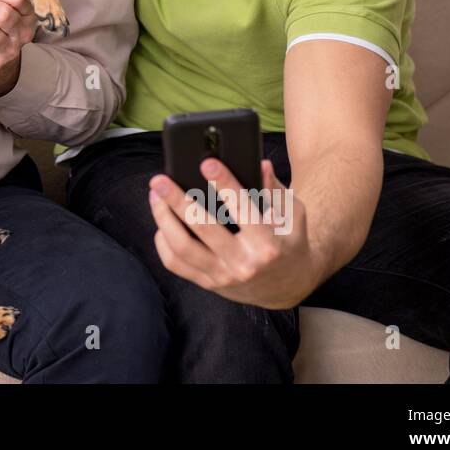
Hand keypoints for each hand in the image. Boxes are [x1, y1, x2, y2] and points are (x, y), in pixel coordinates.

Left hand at [147, 157, 318, 308]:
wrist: (288, 286)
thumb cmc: (289, 242)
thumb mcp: (293, 215)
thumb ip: (275, 190)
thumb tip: (260, 164)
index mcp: (267, 244)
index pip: (242, 208)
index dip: (224, 183)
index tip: (207, 163)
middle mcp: (243, 263)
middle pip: (203, 227)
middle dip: (177, 200)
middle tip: (159, 180)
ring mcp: (223, 276)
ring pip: (182, 247)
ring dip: (163, 219)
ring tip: (155, 196)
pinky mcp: (209, 283)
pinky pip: (176, 264)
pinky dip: (163, 243)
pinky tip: (161, 223)